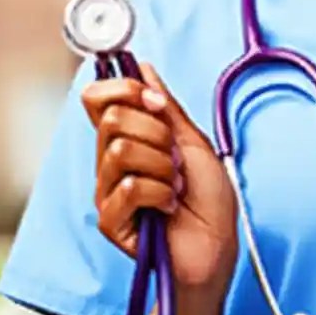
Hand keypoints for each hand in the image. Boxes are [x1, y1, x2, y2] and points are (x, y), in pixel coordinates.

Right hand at [82, 63, 238, 292]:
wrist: (218, 246)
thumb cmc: (209, 201)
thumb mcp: (194, 142)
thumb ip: (166, 108)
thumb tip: (144, 68)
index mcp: (127, 138)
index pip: (96, 98)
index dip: (124, 90)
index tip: (157, 104)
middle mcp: (110, 161)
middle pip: (110, 119)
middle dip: (157, 133)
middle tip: (176, 158)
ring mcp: (108, 190)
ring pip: (119, 151)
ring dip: (161, 166)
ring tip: (175, 184)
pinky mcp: (111, 220)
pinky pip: (128, 187)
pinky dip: (159, 193)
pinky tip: (169, 207)